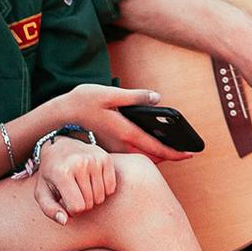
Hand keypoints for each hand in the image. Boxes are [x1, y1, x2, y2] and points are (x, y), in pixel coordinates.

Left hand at [32, 135, 118, 223]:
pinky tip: (92, 184)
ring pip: (101, 197)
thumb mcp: (42, 192)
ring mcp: (94, 159)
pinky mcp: (105, 158)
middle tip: (74, 195)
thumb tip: (65, 220)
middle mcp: (79, 163)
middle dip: (82, 205)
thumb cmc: (50, 174)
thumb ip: (50, 210)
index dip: (71, 211)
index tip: (65, 202)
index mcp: (61, 172)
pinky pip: (111, 188)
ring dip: (92, 198)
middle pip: (89, 203)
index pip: (76, 207)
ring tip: (82, 190)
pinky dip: (103, 191)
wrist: (60, 146)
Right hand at [48, 84, 186, 163]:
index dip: (176, 153)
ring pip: (142, 157)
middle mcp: (122, 145)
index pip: (157, 149)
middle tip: (185, 150)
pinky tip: (150, 141)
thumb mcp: (110, 94)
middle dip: (169, 155)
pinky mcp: (110, 148)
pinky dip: (144, 151)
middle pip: (152, 157)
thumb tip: (157, 98)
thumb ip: (135, 96)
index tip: (191, 154)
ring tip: (172, 145)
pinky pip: (132, 154)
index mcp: (126, 133)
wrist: (60, 114)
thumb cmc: (84, 101)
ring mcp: (115, 149)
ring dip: (157, 154)